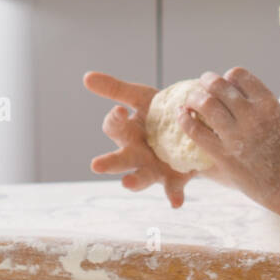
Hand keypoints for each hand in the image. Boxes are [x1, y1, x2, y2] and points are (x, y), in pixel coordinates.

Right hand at [83, 72, 194, 207]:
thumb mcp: (140, 97)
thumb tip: (86, 76)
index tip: (120, 112)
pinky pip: (172, 189)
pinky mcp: (174, 178)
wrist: (193, 126)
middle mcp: (136, 154)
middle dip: (108, 163)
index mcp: (127, 133)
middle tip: (96, 165)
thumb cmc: (159, 114)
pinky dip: (173, 195)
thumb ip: (116, 89)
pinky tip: (176, 202)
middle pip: (119, 159)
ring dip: (134, 181)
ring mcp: (153, 168)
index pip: (114, 127)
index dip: (115, 120)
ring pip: (141, 177)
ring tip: (127, 183)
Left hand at [175, 68, 279, 210]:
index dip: (226, 77)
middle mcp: (253, 115)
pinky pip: (197, 131)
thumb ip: (253, 105)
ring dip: (194, 98)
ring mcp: (238, 135)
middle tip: (201, 85)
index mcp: (267, 103)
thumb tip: (225, 90)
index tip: (223, 84)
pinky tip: (181, 115)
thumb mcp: (274, 118)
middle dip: (206, 81)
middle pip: (219, 85)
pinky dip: (185, 119)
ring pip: (206, 103)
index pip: (238, 75)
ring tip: (190, 100)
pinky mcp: (224, 155)